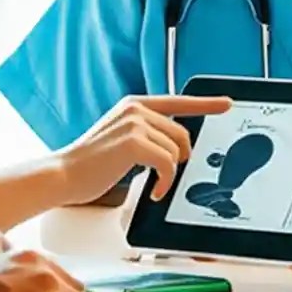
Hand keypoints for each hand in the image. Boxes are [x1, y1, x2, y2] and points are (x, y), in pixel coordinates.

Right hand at [56, 94, 232, 204]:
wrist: (64, 174)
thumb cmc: (91, 164)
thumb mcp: (122, 140)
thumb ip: (147, 134)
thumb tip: (178, 147)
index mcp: (134, 104)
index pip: (178, 101)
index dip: (205, 103)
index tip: (227, 103)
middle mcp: (136, 108)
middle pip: (182, 133)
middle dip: (180, 159)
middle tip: (165, 175)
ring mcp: (134, 122)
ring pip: (176, 150)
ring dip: (169, 174)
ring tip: (154, 185)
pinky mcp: (133, 141)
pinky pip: (168, 163)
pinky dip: (165, 182)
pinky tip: (153, 191)